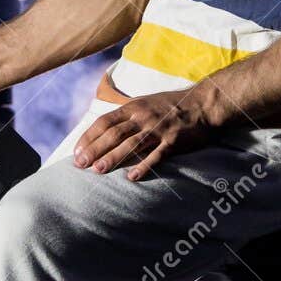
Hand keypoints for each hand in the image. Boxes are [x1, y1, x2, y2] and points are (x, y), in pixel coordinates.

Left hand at [73, 87, 216, 180]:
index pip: (104, 122)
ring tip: (98, 170)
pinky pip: (156, 155)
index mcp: (133, 107)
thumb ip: (126, 114)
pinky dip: (144, 166)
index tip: (77, 151)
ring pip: (131, 144)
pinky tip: (132, 177)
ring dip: (113, 157)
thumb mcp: (145, 102)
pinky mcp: (173, 141)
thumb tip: (105, 128)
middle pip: (114, 134)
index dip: (89, 137)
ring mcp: (158, 129)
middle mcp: (143, 117)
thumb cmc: (172, 105)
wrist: (204, 104)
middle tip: (80, 164)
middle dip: (95, 149)